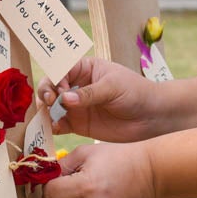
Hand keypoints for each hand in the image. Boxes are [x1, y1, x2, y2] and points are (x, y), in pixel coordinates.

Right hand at [35, 58, 160, 140]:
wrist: (151, 117)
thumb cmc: (136, 92)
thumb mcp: (113, 87)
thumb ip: (89, 94)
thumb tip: (64, 99)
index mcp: (85, 68)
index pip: (62, 69)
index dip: (55, 77)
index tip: (61, 89)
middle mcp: (77, 86)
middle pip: (51, 86)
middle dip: (46, 92)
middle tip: (52, 102)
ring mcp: (76, 106)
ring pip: (51, 107)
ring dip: (45, 111)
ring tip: (49, 117)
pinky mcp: (78, 124)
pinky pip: (59, 125)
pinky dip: (52, 127)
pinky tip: (54, 129)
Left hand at [43, 142, 156, 197]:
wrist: (150, 173)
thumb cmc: (120, 158)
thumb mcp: (88, 152)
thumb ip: (62, 164)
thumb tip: (44, 176)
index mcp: (87, 185)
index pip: (50, 193)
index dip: (49, 184)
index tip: (56, 178)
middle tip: (61, 187)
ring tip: (76, 194)